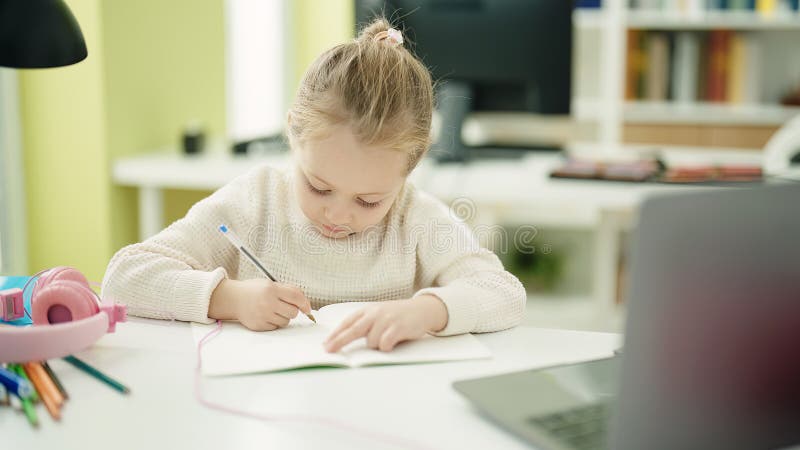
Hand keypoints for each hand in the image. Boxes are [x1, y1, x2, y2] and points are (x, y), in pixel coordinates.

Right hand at [209, 278, 311, 330]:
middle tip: (284, 306)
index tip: (307, 308)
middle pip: (293, 312)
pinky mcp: (259, 325)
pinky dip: (274, 322)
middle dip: (292, 310)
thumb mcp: (270, 284)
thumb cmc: (254, 290)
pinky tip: (266, 315)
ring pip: (286, 321)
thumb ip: (288, 290)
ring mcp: (262, 315)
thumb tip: (305, 302)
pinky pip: (276, 327)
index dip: (305, 303)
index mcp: (271, 289)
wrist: (234, 298)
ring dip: (283, 317)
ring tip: (273, 310)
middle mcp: (267, 302)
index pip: (296, 297)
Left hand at [323, 295, 447, 352]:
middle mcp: (375, 313)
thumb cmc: (397, 315)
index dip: (335, 334)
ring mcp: (386, 319)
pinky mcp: (398, 327)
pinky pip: (385, 344)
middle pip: (353, 330)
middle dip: (339, 341)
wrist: (422, 309)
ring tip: (387, 339)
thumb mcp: (378, 314)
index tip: (326, 345)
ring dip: (376, 345)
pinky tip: (393, 342)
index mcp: (368, 310)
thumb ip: (364, 324)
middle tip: (329, 351)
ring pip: (371, 341)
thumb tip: (342, 339)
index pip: (347, 322)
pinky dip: (386, 347)